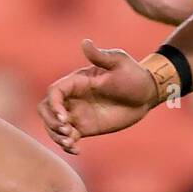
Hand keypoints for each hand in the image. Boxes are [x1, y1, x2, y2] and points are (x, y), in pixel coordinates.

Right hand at [38, 39, 157, 152]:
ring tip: (71, 142)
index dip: (54, 105)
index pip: (54, 92)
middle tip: (67, 131)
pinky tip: (76, 149)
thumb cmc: (133, 75)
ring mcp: (78, 113)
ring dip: (56, 136)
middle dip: (50, 122)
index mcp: (77, 81)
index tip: (64, 117)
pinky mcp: (85, 127)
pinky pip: (68, 137)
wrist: (146, 94)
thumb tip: (85, 42)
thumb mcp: (119, 63)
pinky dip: (67, 145)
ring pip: (54, 125)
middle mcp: (73, 97)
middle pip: (46, 109)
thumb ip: (100, 56)